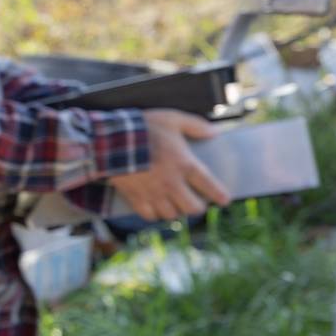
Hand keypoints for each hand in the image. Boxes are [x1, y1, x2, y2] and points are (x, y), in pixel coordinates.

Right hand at [107, 110, 232, 222]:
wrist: (111, 141)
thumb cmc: (144, 128)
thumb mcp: (172, 119)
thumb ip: (195, 125)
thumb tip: (214, 133)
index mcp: (184, 164)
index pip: (208, 186)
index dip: (219, 195)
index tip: (224, 200)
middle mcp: (171, 183)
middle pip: (192, 207)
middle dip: (197, 206)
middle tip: (196, 202)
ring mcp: (153, 193)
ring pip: (171, 214)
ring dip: (176, 211)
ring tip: (175, 205)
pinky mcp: (136, 198)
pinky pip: (149, 216)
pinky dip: (155, 214)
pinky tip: (156, 208)